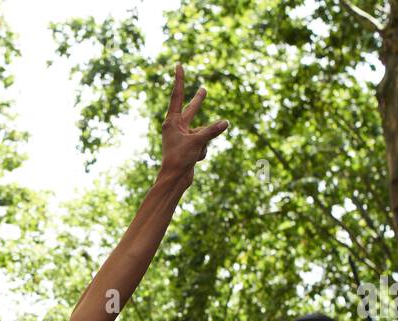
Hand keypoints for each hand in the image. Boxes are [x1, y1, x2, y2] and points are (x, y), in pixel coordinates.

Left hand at [159, 64, 227, 189]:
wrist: (174, 179)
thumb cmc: (180, 159)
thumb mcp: (197, 142)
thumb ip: (211, 131)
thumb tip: (225, 122)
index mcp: (172, 122)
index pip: (177, 96)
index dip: (180, 80)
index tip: (178, 65)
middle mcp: (176, 127)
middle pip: (191, 110)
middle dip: (198, 101)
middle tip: (203, 89)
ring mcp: (183, 137)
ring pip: (203, 133)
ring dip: (203, 143)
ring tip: (193, 153)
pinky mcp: (189, 147)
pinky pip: (203, 144)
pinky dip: (202, 152)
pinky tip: (194, 159)